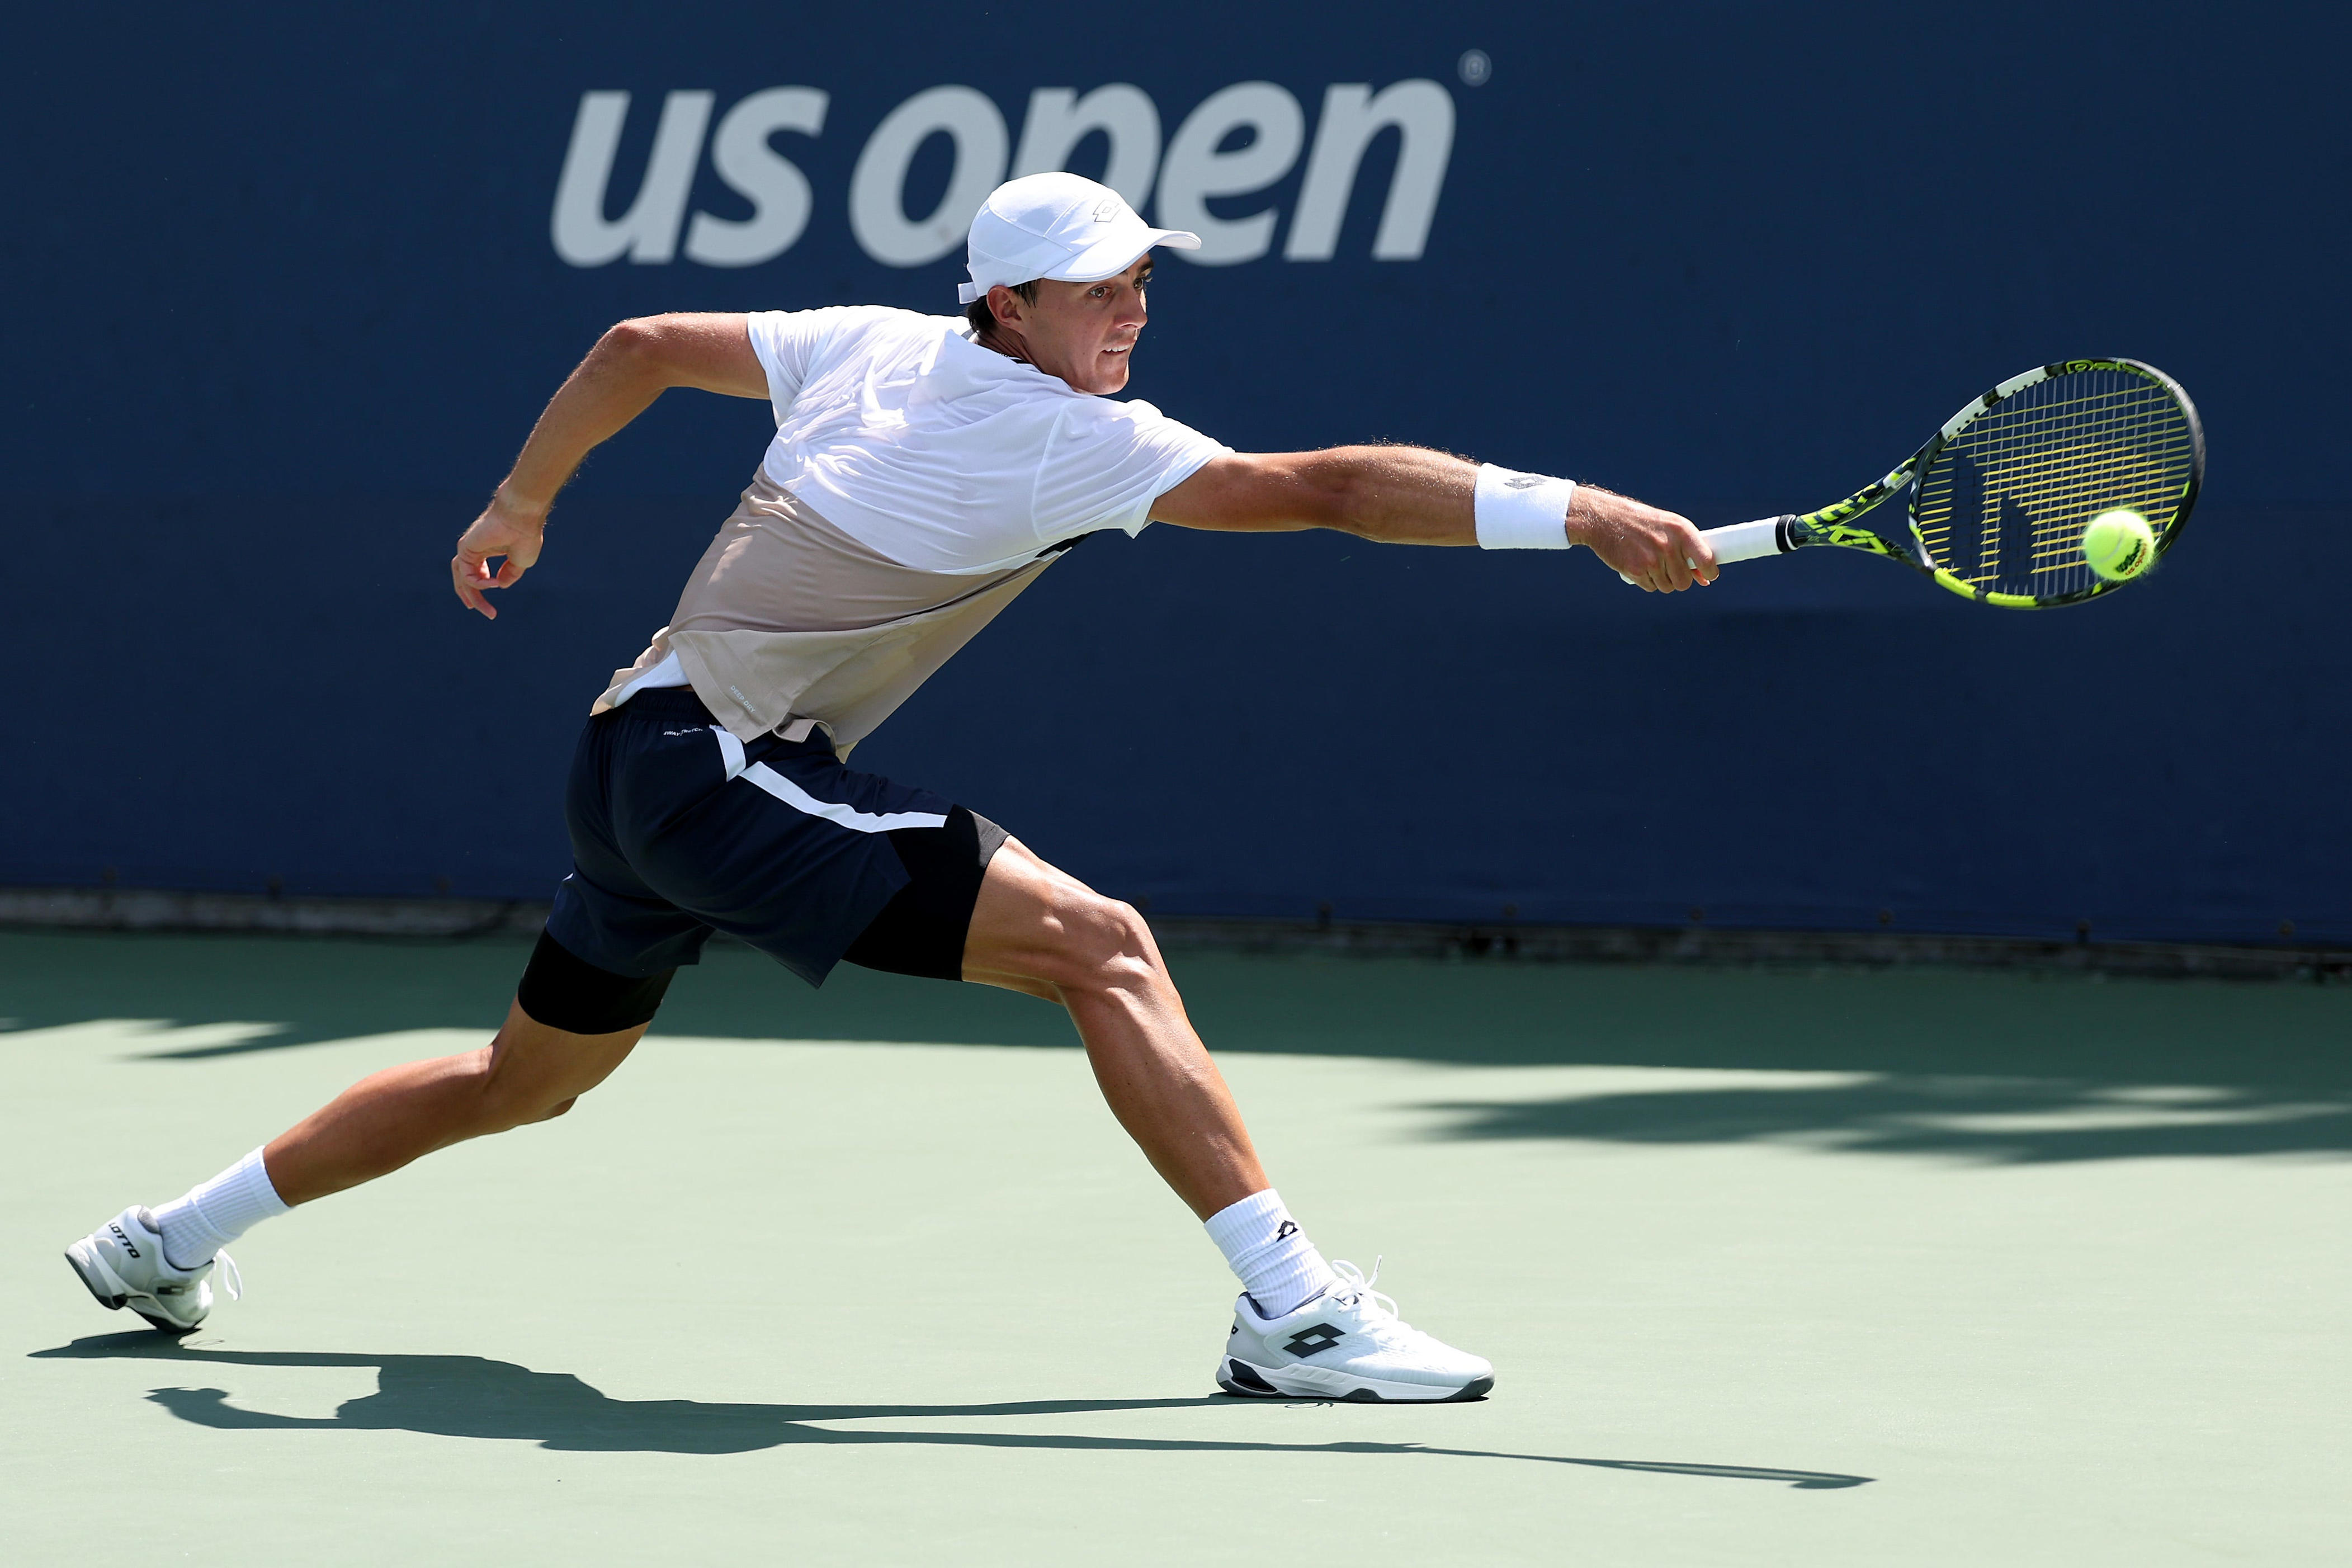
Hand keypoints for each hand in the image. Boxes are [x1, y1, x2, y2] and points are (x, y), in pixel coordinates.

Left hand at [450, 490, 546, 618]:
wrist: (521, 518)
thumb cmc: (525, 536)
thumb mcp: (521, 562)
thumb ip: (510, 574)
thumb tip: (501, 585)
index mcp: (487, 551)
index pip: (477, 574)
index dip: (483, 589)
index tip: (493, 606)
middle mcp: (475, 550)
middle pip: (466, 579)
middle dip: (473, 597)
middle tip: (485, 613)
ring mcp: (468, 548)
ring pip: (462, 577)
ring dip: (470, 595)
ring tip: (479, 609)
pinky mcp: (465, 548)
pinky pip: (468, 575)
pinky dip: (480, 583)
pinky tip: (494, 583)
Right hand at [1567, 486, 1716, 591]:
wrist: (1606, 518)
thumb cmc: (1643, 522)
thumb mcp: (1669, 527)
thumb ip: (1688, 549)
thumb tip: (1705, 579)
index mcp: (1682, 531)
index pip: (1706, 560)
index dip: (1710, 572)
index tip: (1708, 575)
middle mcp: (1669, 545)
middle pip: (1684, 582)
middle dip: (1678, 580)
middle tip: (1669, 568)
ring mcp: (1651, 559)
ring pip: (1667, 587)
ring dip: (1661, 581)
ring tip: (1651, 563)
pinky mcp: (1635, 570)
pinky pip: (1650, 587)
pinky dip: (1646, 581)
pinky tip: (1638, 564)